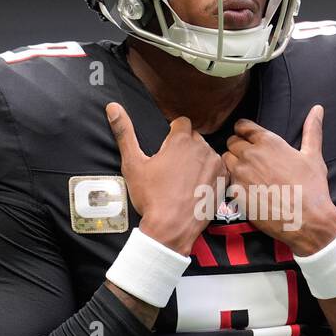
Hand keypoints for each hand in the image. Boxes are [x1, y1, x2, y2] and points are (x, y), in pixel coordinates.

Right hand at [106, 102, 224, 255]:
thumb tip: (112, 107)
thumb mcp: (133, 164)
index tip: (166, 148)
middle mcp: (202, 148)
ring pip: (206, 153)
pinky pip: (217, 169)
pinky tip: (196, 187)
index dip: (172, 133)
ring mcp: (215, 165)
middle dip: (185, 147)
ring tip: (183, 180)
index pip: (181, 122)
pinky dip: (209, 175)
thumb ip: (124, 132)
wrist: (171, 228)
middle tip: (172, 168)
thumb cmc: (151, 197)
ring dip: (198, 160)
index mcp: (181, 140)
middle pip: (195, 138)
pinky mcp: (223, 180)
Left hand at [223, 104, 335, 253]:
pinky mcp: (235, 194)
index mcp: (267, 141)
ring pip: (226, 161)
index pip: (242, 125)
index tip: (249, 138)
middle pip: (231, 142)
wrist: (307, 220)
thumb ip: (311, 129)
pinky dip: (233, 184)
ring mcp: (240, 175)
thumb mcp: (313, 155)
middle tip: (251, 160)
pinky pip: (227, 183)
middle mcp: (250, 154)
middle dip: (238, 148)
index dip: (244, 131)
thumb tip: (318, 108)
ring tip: (247, 174)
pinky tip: (247, 191)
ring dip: (233, 164)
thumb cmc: (312, 187)